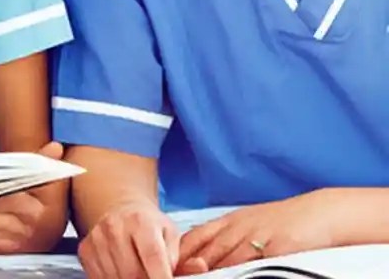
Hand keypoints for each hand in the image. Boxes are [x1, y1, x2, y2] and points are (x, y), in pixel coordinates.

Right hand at [79, 197, 179, 278]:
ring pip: (116, 278)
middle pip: (133, 273)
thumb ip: (182, 257)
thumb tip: (199, 269)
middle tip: (155, 278)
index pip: (153, 257)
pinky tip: (124, 275)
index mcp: (140, 221)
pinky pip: (100, 278)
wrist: (121, 211)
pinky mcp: (85, 250)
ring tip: (141, 273)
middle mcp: (114, 227)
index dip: (162, 277)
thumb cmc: (150, 226)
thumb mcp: (170, 235)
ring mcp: (97, 239)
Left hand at [177, 191, 340, 273]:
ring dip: (208, 274)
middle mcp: (238, 229)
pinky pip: (254, 264)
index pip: (194, 239)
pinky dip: (240, 274)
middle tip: (173, 278)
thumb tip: (200, 259)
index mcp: (228, 222)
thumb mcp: (248, 224)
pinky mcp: (278, 248)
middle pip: (204, 253)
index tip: (165, 268)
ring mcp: (257, 238)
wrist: (320, 213)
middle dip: (188, 269)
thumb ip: (224, 239)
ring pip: (224, 261)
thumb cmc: (283, 222)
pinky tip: (232, 278)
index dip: (178, 256)